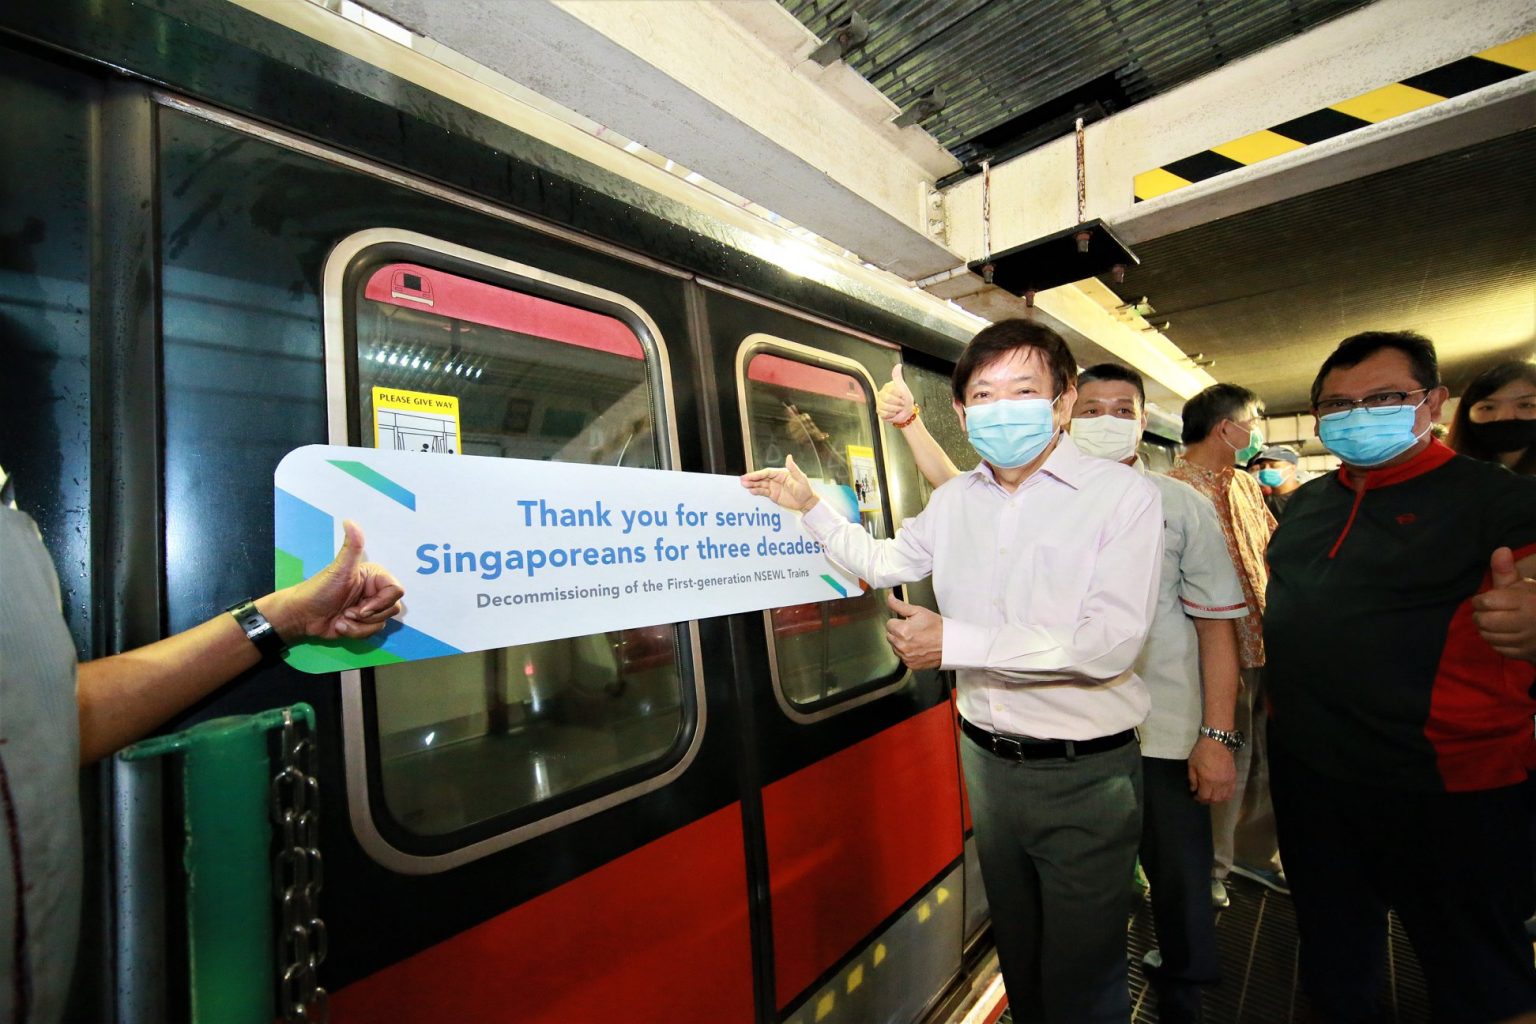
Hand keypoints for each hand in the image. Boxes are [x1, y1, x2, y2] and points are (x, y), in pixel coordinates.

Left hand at [265, 520, 404, 641]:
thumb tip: (350, 521)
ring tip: (342, 618)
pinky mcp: (363, 623)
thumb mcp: (339, 569)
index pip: (396, 591)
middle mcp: (374, 591)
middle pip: (392, 608)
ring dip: (359, 625)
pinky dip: (355, 632)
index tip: (362, 606)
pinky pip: (373, 632)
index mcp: (374, 576)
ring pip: (382, 622)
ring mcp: (369, 608)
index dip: (381, 602)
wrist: (302, 616)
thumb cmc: (319, 590)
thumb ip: (351, 546)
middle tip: (349, 612)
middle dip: (368, 615)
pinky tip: (340, 625)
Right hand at [740, 454, 817, 511]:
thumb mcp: (800, 478)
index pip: (767, 472)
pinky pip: (763, 492)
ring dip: (752, 485)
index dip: (758, 474)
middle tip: (742, 480)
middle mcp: (776, 479)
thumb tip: (789, 456)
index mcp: (781, 473)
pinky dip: (757, 491)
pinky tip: (751, 491)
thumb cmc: (805, 489)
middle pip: (761, 478)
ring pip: (760, 485)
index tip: (750, 476)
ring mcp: (774, 487)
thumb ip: (793, 468)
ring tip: (744, 485)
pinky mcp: (773, 495)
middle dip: (752, 479)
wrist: (807, 502)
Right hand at [876, 364, 915, 424]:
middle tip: (901, 403)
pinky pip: (883, 414)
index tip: (902, 396)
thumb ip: (898, 377)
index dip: (899, 395)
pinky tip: (893, 413)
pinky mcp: (879, 411)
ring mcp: (879, 403)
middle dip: (897, 403)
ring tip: (897, 408)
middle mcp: (881, 394)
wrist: (907, 413)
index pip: (891, 391)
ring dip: (895, 409)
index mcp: (887, 387)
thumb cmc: (906, 401)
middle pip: (886, 399)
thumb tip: (898, 366)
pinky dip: (891, 415)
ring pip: (885, 407)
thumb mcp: (904, 388)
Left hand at [884, 592, 942, 669]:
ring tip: (916, 639)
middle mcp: (902, 645)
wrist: (950, 644)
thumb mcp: (919, 611)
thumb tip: (890, 598)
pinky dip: (907, 653)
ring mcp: (906, 656)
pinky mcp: (910, 664)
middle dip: (898, 632)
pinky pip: (902, 657)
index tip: (907, 623)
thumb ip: (900, 605)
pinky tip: (917, 647)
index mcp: (902, 631)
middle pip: (890, 635)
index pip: (889, 624)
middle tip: (912, 630)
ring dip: (901, 643)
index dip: (898, 622)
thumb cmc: (937, 628)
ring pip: (895, 647)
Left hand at [1187, 737, 1235, 803]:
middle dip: (1207, 800)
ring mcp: (1228, 781)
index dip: (1199, 799)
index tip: (1195, 796)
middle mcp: (1219, 783)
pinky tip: (1221, 793)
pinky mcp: (1234, 777)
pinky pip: (1232, 791)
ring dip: (1217, 799)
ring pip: (1224, 797)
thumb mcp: (1192, 764)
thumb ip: (1192, 779)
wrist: (1217, 741)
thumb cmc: (1202, 751)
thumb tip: (1193, 789)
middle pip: (1215, 799)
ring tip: (1211, 796)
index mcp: (1207, 780)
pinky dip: (1226, 795)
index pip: (1204, 796)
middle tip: (1202, 797)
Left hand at [1473, 547, 1535, 660]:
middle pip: (1485, 621)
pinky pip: (1498, 649)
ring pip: (1489, 636)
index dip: (1479, 600)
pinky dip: (1494, 641)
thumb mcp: (1520, 584)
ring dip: (1485, 629)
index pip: (1487, 602)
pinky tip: (1500, 633)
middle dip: (1479, 616)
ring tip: (1492, 622)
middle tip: (1484, 612)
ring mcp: (1528, 640)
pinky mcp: (1525, 654)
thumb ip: (1506, 570)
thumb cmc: (1531, 600)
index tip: (1483, 600)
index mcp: (1527, 600)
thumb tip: (1500, 550)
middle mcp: (1528, 621)